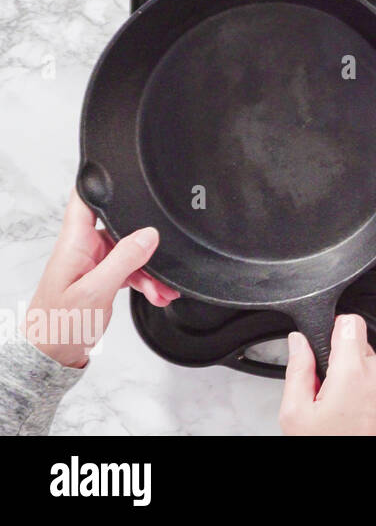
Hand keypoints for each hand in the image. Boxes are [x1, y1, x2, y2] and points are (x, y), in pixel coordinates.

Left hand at [27, 192, 179, 367]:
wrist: (51, 357)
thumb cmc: (60, 326)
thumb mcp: (97, 291)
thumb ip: (124, 259)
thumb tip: (149, 234)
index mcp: (73, 244)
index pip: (84, 201)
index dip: (102, 184)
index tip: (128, 178)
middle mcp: (82, 250)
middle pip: (119, 229)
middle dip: (145, 245)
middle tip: (163, 263)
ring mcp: (91, 265)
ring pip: (128, 253)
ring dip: (149, 269)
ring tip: (163, 289)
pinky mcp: (99, 280)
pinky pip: (127, 271)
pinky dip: (144, 281)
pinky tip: (157, 293)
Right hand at [279, 315, 375, 435]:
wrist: (354, 478)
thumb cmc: (327, 446)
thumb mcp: (296, 412)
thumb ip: (298, 369)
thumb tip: (297, 342)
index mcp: (353, 372)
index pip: (350, 323)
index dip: (332, 329)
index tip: (323, 344)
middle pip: (357, 343)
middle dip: (338, 359)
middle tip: (324, 390)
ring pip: (368, 361)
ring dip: (352, 374)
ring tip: (337, 405)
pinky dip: (365, 387)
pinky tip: (351, 410)